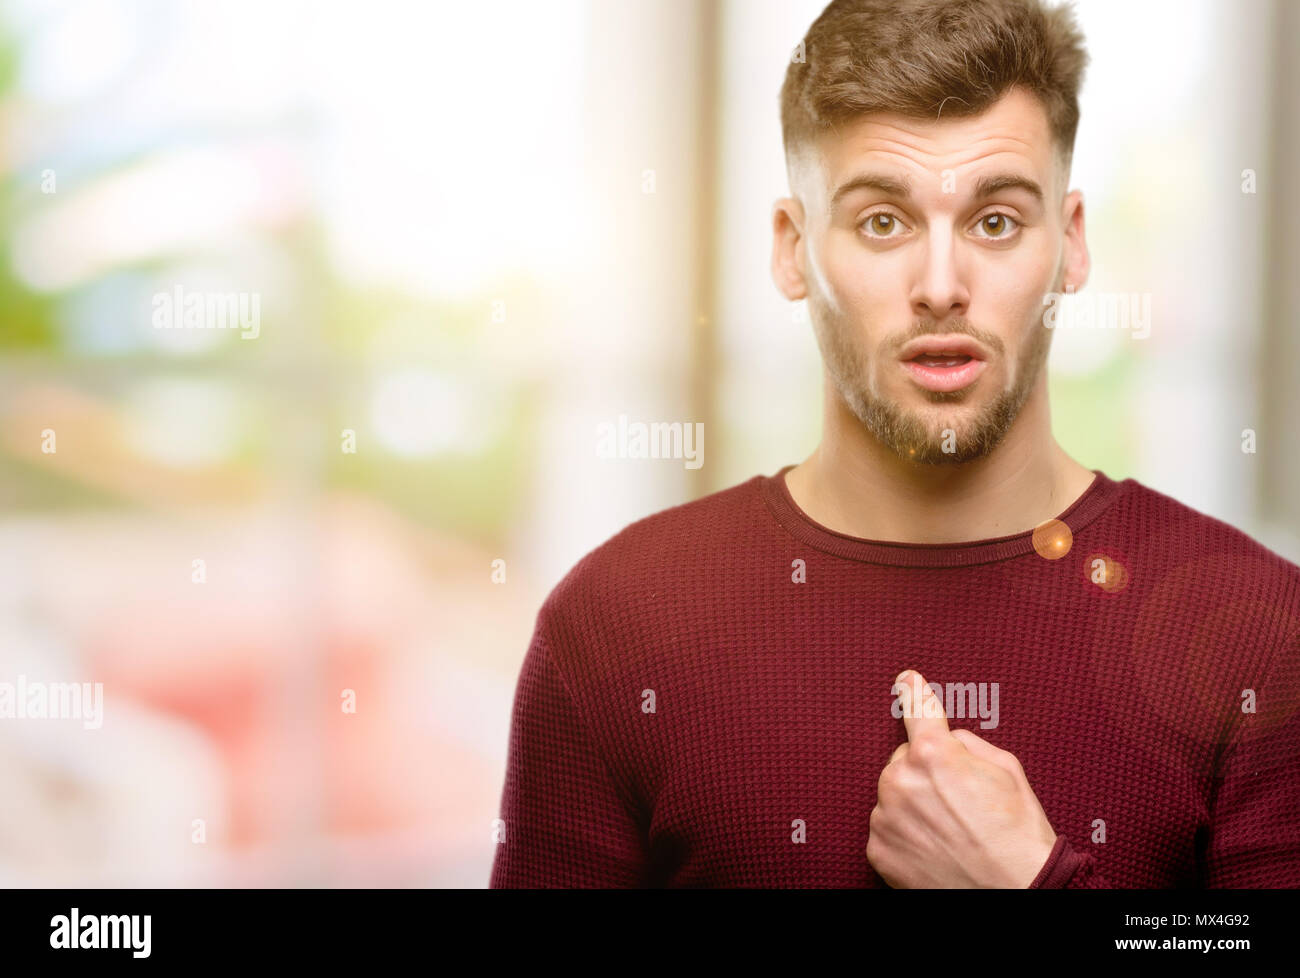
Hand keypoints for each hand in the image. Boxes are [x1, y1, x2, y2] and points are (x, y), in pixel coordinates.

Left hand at [866, 669, 1056, 887]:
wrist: (1017, 891)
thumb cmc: (1018, 834)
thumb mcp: (1007, 770)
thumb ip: (966, 744)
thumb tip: (947, 740)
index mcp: (933, 754)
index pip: (917, 711)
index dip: (912, 692)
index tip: (904, 680)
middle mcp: (901, 781)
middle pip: (904, 762)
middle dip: (926, 773)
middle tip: (959, 801)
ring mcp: (886, 818)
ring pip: (894, 796)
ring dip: (914, 805)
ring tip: (950, 830)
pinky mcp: (878, 849)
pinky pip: (887, 828)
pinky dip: (905, 834)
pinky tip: (934, 847)